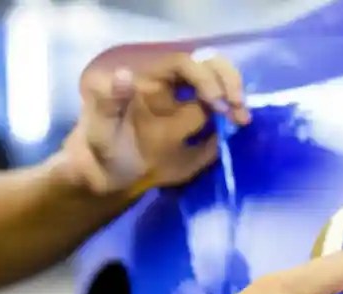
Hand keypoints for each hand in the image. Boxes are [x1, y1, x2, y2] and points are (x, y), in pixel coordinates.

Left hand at [63, 50, 251, 195]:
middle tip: (238, 109)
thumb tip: (124, 75)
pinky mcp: (196, 136)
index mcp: (152, 82)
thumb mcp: (100, 130)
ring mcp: (187, 112)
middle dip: (228, 82)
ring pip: (219, 91)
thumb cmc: (101, 151)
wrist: (106, 179)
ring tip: (242, 121)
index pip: (186, 65)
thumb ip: (109, 104)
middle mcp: (173, 90)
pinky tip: (236, 134)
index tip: (217, 102)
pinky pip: (218, 125)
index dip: (205, 77)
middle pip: (209, 68)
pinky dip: (230, 126)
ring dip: (235, 102)